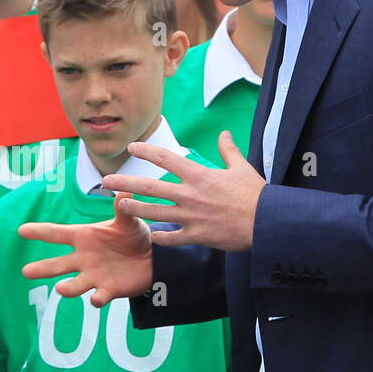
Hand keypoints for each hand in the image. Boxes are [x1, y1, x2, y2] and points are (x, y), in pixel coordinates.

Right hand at [20, 202, 152, 308]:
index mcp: (83, 238)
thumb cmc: (132, 235)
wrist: (151, 258)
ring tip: (60, 289)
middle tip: (26, 272)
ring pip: (75, 284)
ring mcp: (93, 276)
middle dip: (42, 268)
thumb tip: (125, 191)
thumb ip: (123, 209)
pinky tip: (96, 299)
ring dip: (68, 287)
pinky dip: (97, 299)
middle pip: (58, 264)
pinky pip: (99, 296)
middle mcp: (83, 258)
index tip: (22, 230)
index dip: (40, 232)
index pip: (57, 234)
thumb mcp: (128, 221)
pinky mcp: (107, 290)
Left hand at [102, 132, 263, 251]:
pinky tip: (152, 235)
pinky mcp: (196, 235)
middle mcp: (190, 194)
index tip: (132, 147)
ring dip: (134, 209)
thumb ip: (228, 151)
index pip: (166, 158)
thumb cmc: (255, 194)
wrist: (266, 222)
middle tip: (106, 181)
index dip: (146, 151)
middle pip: (150, 186)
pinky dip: (161, 236)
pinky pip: (172, 237)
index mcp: (199, 175)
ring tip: (119, 205)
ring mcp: (191, 216)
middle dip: (125, 182)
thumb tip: (224, 134)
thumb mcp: (241, 168)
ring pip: (154, 212)